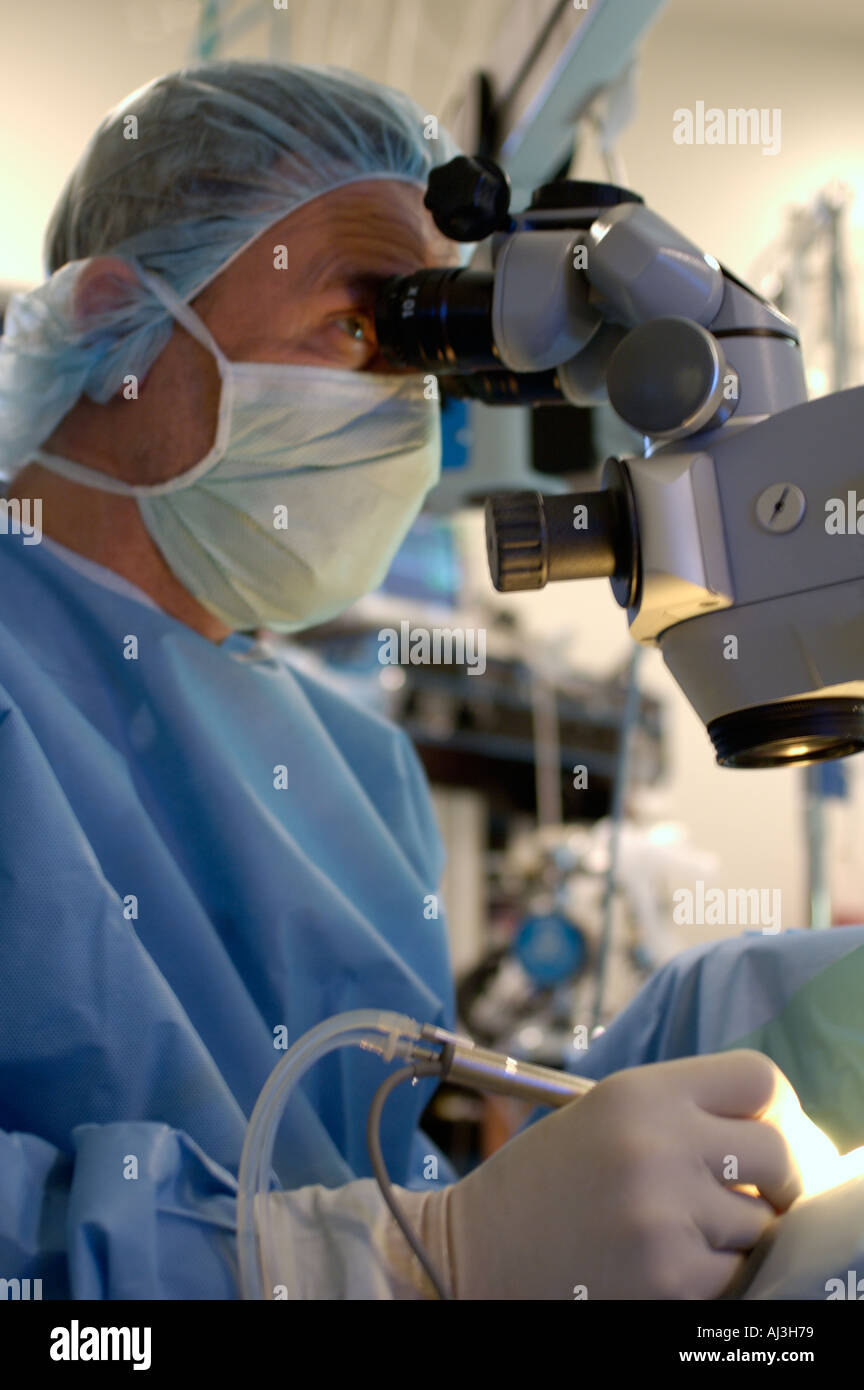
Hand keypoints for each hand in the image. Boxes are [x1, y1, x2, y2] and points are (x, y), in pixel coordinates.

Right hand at [439, 1049, 801, 1299]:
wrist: (476, 1251)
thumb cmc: (545, 1183)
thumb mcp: (605, 1113)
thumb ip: (684, 1109)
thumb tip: (784, 1136)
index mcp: (640, 1091)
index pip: (760, 1079)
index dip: (777, 1110)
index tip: (768, 1134)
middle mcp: (659, 1143)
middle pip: (779, 1151)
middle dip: (774, 1179)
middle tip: (748, 1195)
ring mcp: (667, 1215)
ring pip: (763, 1222)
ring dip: (737, 1233)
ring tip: (680, 1230)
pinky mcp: (670, 1278)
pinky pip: (737, 1276)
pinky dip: (714, 1275)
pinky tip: (666, 1261)